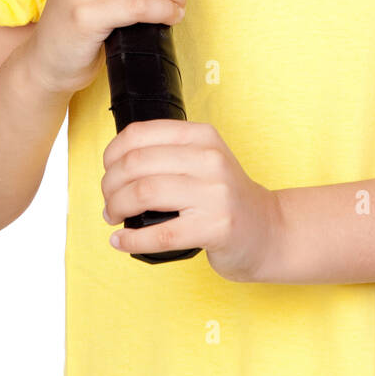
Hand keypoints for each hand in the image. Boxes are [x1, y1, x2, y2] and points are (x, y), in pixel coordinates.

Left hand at [101, 120, 284, 282]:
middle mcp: (210, 159)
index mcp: (202, 136)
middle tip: (108, 200)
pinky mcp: (215, 227)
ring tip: (113, 217)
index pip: (140, 133)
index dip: (112, 153)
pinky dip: (132, 239)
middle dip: (110, 184)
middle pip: (137, 164)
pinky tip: (121, 241)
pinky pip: (160, 233)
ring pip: (144, 193)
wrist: (267, 229)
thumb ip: (169, 152)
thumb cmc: (225, 196)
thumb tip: (114, 163)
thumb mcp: (204, 160)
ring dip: (116, 207)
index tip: (107, 170)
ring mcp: (215, 193)